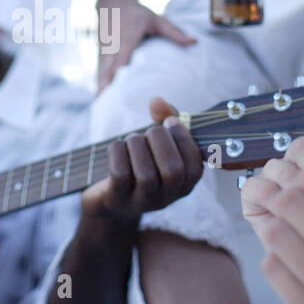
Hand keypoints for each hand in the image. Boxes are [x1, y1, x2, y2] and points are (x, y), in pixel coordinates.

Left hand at [82, 97, 203, 221]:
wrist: (108, 198)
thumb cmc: (139, 163)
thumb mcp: (156, 143)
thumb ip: (164, 119)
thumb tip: (157, 101)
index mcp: (183, 185)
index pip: (195, 167)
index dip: (184, 139)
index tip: (170, 122)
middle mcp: (166, 198)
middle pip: (173, 171)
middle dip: (160, 141)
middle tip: (150, 131)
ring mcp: (142, 202)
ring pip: (146, 175)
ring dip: (137, 145)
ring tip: (132, 140)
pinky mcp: (117, 199)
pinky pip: (120, 174)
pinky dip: (118, 152)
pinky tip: (117, 146)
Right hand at [96, 0, 195, 92]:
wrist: (113, 3)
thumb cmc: (138, 14)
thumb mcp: (157, 19)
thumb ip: (174, 32)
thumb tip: (194, 42)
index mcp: (128, 34)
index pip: (123, 51)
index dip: (119, 63)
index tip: (117, 76)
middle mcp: (114, 42)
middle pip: (110, 63)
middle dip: (107, 79)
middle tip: (106, 97)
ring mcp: (105, 47)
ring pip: (102, 67)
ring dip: (101, 83)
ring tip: (101, 101)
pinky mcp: (101, 52)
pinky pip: (99, 68)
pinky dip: (98, 81)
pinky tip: (99, 96)